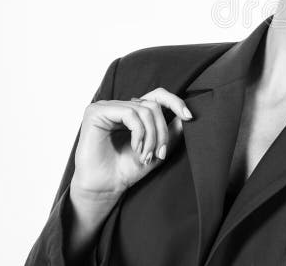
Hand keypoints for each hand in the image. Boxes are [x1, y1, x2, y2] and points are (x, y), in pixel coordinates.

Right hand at [70, 87, 192, 202]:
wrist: (106, 188)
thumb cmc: (127, 169)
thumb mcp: (158, 149)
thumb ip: (171, 132)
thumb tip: (187, 115)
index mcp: (132, 112)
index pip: (157, 96)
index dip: (175, 102)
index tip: (189, 117)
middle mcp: (119, 106)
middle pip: (154, 105)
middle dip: (162, 131)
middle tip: (160, 154)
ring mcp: (107, 107)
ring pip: (144, 110)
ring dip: (151, 136)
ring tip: (146, 156)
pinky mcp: (96, 112)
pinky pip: (130, 114)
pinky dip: (139, 133)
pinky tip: (136, 148)